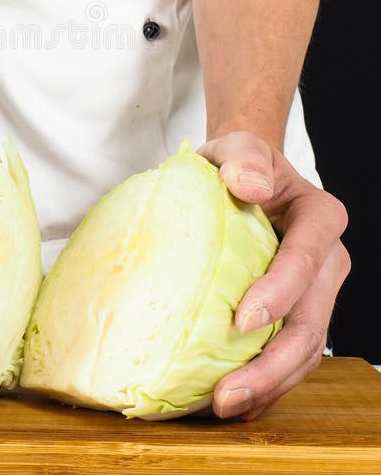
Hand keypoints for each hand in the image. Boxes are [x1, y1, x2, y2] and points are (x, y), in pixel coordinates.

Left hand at [197, 130, 350, 420]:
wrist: (241, 179)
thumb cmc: (237, 163)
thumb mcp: (237, 147)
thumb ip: (244, 157)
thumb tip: (249, 184)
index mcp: (320, 218)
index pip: (306, 259)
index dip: (280, 293)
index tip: (241, 321)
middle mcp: (328, 260)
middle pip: (312, 320)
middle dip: (274, 362)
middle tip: (228, 392)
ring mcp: (315, 293)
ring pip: (305, 349)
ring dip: (270, 384)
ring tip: (226, 406)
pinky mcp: (295, 315)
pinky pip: (289, 356)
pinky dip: (266, 382)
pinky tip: (234, 401)